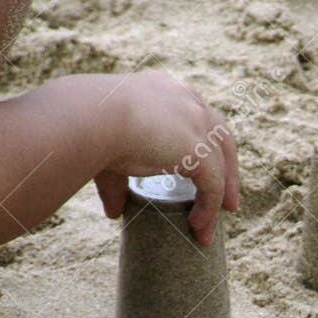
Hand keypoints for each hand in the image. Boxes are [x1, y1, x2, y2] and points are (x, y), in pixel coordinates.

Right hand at [96, 70, 241, 244]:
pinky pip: (212, 185)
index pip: (196, 116)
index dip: (205, 143)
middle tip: (227, 196)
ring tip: (223, 215)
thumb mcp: (108, 153)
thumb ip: (116, 183)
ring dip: (225, 191)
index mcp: (165, 91)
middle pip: (221, 136)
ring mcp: (197, 122)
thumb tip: (114, 212)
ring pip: (221, 163)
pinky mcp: (200, 149)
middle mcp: (187, 101)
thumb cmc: (89, 127)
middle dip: (227, 167)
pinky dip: (209, 208)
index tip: (208, 167)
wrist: (90, 117)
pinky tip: (199, 227)